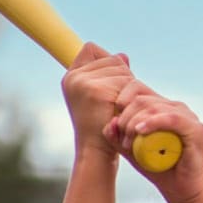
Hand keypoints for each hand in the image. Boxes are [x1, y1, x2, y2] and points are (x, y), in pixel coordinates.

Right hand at [62, 42, 133, 158]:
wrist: (97, 153)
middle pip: (111, 58)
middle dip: (124, 76)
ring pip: (120, 68)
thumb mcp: (102, 99)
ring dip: (130, 86)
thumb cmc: (102, 129)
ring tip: (123, 107)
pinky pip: (124, 81)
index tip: (114, 80)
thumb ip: (110, 75)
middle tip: (124, 100)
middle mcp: (74, 77)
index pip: (91, 49)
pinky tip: (125, 111)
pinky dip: (130, 95)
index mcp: (71, 77)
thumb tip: (124, 56)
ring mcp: (83, 82)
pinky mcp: (95, 90)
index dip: (107, 60)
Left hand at [107, 84, 202, 202]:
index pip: (136, 88)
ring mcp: (187, 116)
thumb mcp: (131, 152)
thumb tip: (110, 123)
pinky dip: (153, 122)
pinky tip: (140, 131)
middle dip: (125, 117)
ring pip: (153, 107)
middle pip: (141, 98)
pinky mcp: (196, 129)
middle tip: (122, 141)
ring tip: (129, 143)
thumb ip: (117, 137)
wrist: (182, 191)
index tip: (115, 126)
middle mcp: (175, 107)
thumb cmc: (159, 170)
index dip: (120, 101)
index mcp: (162, 106)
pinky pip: (171, 118)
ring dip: (135, 123)